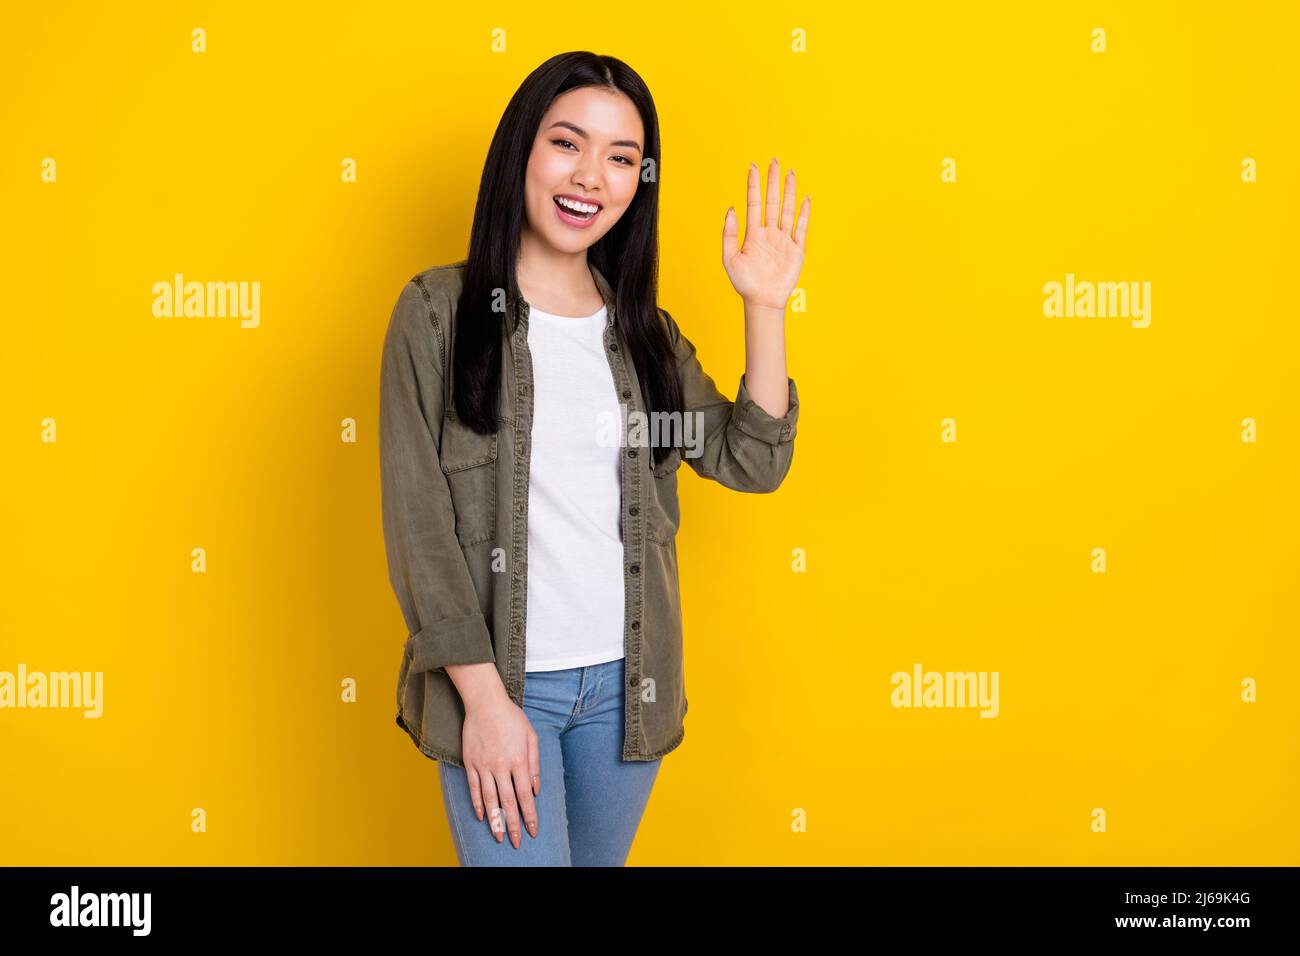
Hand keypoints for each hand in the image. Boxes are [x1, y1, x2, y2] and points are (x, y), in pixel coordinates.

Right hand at [459, 691, 539, 848]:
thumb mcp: (531, 736)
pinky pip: (473, 788)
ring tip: (498, 837)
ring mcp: (484, 765)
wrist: (485, 702)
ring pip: (489, 799)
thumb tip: (535, 789)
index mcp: (518, 760)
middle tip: (516, 843)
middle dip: (513, 825)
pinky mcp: (470, 762)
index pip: (525, 795)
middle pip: (508, 802)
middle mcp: (501, 766)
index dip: (529, 816)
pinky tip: (482, 817)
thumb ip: (534, 764)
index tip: (533, 831)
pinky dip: (477, 804)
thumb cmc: (511, 718)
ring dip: (495, 821)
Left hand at [722, 158, 810, 311]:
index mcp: (753, 234)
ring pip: (787, 210)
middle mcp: (769, 233)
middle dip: (772, 181)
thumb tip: (731, 209)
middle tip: (773, 161)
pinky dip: (803, 213)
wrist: (762, 301)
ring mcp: (784, 240)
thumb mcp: (730, 258)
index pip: (754, 204)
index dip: (753, 186)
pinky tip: (804, 199)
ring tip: (790, 173)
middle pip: (772, 202)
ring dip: (789, 192)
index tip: (753, 167)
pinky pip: (801, 228)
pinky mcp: (796, 249)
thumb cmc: (745, 283)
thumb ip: (729, 233)